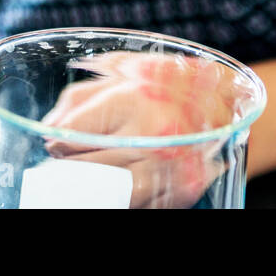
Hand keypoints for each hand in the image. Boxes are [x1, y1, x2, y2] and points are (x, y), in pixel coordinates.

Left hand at [40, 51, 244, 208]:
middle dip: (68, 164)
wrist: (225, 103)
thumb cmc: (167, 82)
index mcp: (136, 100)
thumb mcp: (124, 72)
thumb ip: (83, 95)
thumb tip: (50, 125)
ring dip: (90, 187)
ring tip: (78, 178)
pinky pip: (139, 203)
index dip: (57, 138)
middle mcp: (155, 136)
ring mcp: (171, 169)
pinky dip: (120, 197)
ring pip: (111, 191)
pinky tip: (109, 188)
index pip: (76, 131)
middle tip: (59, 160)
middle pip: (89, 165)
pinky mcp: (183, 192)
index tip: (52, 140)